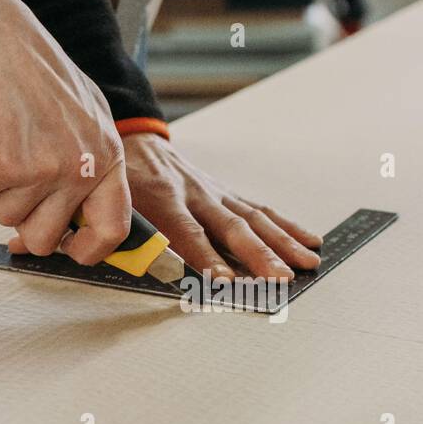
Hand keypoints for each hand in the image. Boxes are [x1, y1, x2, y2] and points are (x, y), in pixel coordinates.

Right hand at [0, 0, 130, 263]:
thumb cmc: (31, 70)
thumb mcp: (84, 114)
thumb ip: (89, 164)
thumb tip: (77, 218)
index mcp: (108, 154)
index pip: (114, 228)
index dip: (89, 251)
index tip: (69, 251)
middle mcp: (81, 167)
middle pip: (48, 237)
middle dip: (22, 222)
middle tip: (9, 191)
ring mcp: (43, 170)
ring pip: (6, 217)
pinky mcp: (3, 167)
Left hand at [123, 132, 321, 279]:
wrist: (137, 141)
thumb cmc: (123, 179)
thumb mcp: (112, 201)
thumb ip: (121, 231)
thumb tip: (128, 266)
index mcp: (161, 197)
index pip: (187, 232)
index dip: (205, 258)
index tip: (224, 282)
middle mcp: (195, 194)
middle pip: (231, 227)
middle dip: (258, 256)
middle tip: (279, 279)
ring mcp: (215, 192)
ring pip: (254, 218)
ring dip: (282, 244)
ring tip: (306, 265)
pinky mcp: (227, 192)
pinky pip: (261, 210)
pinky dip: (287, 226)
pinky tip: (310, 240)